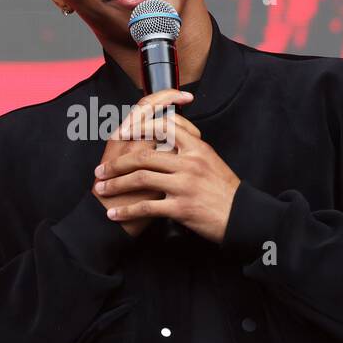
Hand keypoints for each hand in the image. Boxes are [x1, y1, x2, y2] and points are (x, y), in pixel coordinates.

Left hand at [93, 109, 241, 244]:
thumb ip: (190, 148)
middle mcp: (190, 162)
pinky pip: (146, 207)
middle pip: (144, 154)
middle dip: (117, 163)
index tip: (122, 135)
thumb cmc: (225, 190)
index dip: (139, 128)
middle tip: (101, 170)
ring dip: (116, 184)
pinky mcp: (181, 207)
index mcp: (197, 148)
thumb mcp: (211, 160)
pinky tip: (115, 214)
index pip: (164, 126)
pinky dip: (126, 211)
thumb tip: (167, 137)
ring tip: (102, 189)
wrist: (241, 216)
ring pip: (140, 177)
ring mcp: (184, 184)